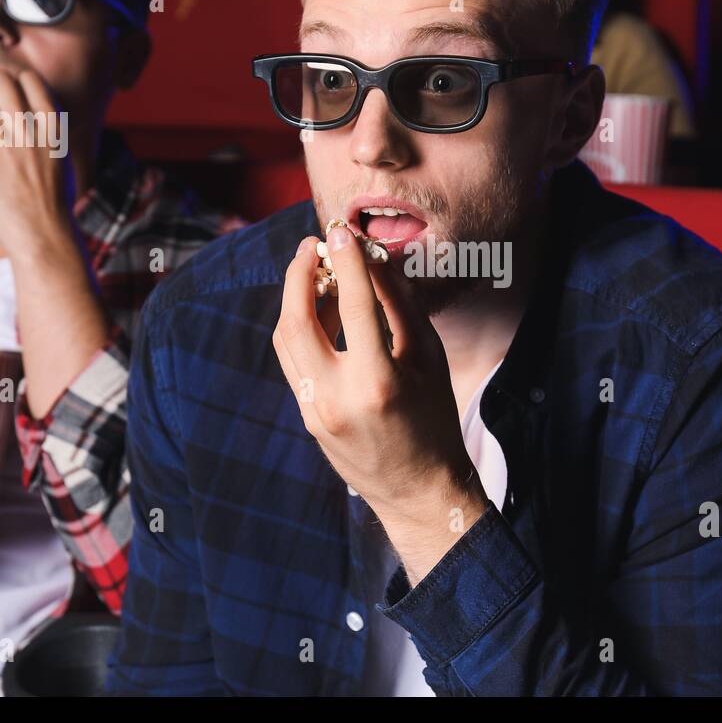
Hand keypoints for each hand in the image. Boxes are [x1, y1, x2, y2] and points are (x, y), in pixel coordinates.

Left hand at [0, 69, 77, 263]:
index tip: (13, 97)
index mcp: (53, 128)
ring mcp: (1, 146)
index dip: (18, 83)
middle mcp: (27, 131)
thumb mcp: (62, 156)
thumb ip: (46, 128)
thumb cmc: (54, 199)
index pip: (30, 80)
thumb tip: (27, 104)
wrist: (42, 234)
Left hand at [272, 226, 486, 580]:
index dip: (345, 260)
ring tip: (319, 274)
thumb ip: (399, 304)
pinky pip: (293, 359)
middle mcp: (335, 396)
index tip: (341, 231)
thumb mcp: (429, 357)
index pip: (352, 304)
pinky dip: (301, 327)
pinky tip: (320, 310)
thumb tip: (373, 257)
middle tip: (314, 245)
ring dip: (296, 298)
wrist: (418, 491)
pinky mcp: (305, 417)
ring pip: (286, 338)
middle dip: (299, 273)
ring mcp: (313, 410)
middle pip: (297, 318)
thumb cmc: (435, 419)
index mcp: (378, 381)